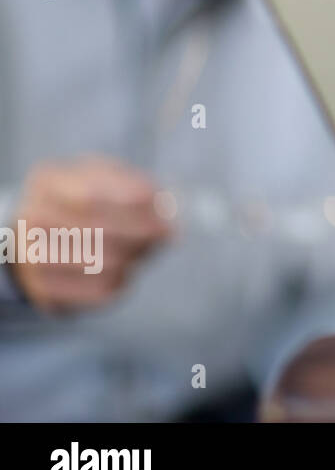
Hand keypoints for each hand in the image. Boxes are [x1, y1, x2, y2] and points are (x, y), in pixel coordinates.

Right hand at [7, 156, 171, 311]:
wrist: (39, 237)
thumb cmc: (83, 201)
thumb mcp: (106, 178)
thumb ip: (137, 185)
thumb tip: (167, 207)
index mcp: (46, 182)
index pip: (91, 196)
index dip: (133, 203)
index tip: (164, 208)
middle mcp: (30, 220)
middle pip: (98, 231)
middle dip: (143, 232)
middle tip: (168, 232)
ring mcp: (32, 257)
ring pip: (102, 263)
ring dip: (135, 256)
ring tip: (144, 247)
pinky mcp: (45, 292)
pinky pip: (100, 290)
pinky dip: (123, 279)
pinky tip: (125, 267)